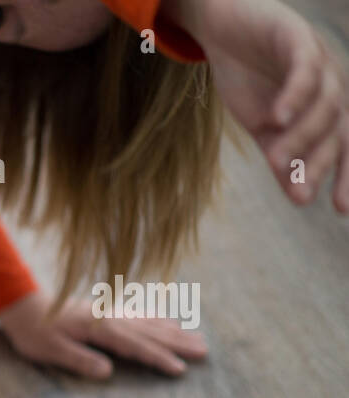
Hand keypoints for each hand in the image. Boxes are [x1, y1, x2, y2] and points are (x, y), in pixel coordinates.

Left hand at [0, 291, 206, 378]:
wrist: (22, 304)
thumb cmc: (34, 332)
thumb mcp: (51, 351)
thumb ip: (79, 360)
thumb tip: (107, 372)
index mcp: (99, 329)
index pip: (135, 346)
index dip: (158, 359)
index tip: (180, 370)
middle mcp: (109, 318)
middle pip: (150, 332)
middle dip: (178, 343)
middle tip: (205, 351)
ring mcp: (109, 313)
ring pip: (148, 322)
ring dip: (173, 331)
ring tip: (197, 338)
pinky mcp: (105, 311)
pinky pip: (138, 314)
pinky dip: (156, 318)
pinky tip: (168, 320)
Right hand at [168, 0, 348, 210]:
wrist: (223, 27)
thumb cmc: (247, 77)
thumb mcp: (263, 128)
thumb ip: (283, 158)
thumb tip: (301, 198)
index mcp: (328, 106)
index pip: (347, 143)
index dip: (348, 174)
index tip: (341, 209)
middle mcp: (332, 83)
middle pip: (341, 127)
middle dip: (328, 161)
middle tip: (306, 193)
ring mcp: (318, 60)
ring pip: (324, 104)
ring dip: (300, 136)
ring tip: (274, 161)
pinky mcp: (297, 38)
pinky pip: (304, 69)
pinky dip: (294, 95)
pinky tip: (278, 119)